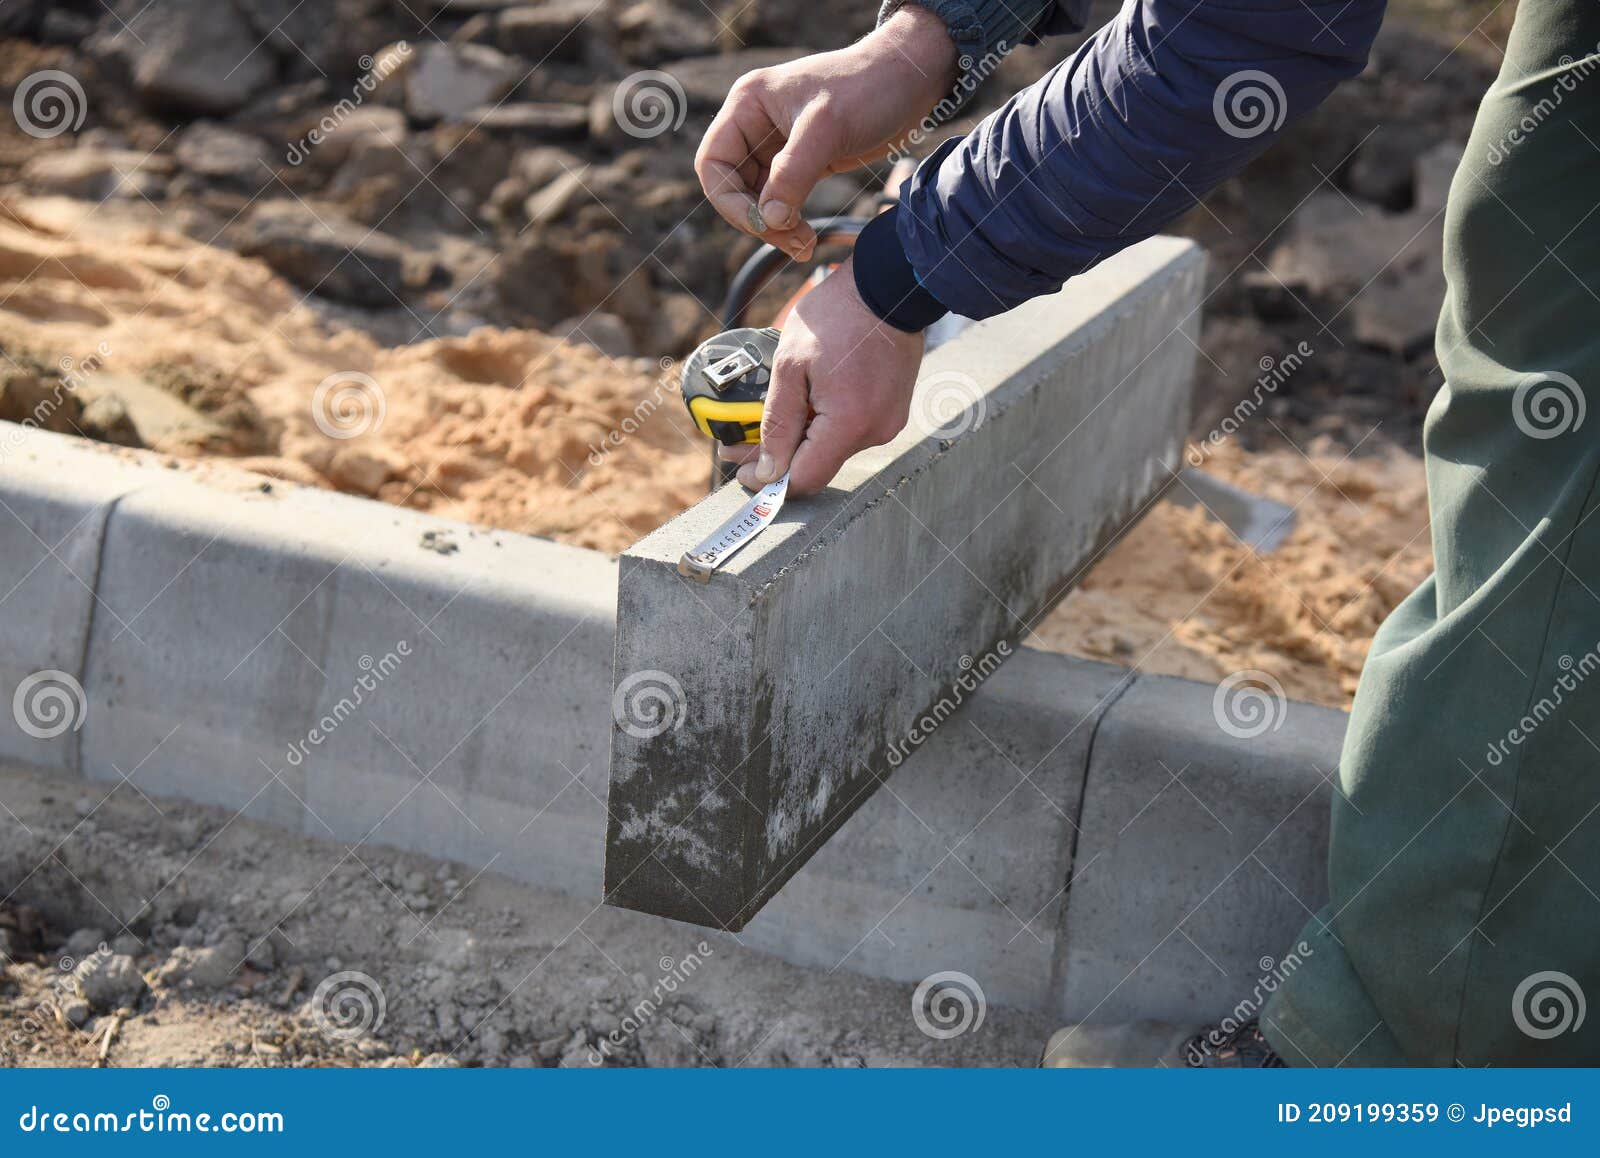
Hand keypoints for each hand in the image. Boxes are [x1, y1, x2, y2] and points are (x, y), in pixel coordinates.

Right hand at [694, 7, 956, 259]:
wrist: (911, 80)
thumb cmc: (868, 88)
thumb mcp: (827, 128)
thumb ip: (793, 174)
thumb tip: (769, 220)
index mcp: (747, 104)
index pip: (713, 163)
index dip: (731, 201)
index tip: (765, 223)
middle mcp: (755, 124)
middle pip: (732, 187)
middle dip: (758, 220)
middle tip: (792, 240)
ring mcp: (776, 145)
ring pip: (757, 200)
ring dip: (775, 228)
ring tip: (805, 245)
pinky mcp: (800, 163)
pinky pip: (781, 201)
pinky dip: (789, 223)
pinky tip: (807, 239)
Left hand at [719, 258, 923, 494]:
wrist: (887, 284)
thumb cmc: (837, 316)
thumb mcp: (790, 365)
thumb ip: (778, 423)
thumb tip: (768, 469)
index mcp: (849, 424)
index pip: (805, 479)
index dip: (769, 481)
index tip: (742, 469)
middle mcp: (875, 432)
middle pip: (817, 465)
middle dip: (776, 457)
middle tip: (739, 440)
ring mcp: (888, 422)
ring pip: (832, 448)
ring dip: (799, 438)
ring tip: (769, 413)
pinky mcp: (892, 410)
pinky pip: (850, 431)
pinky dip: (823, 424)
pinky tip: (804, 402)